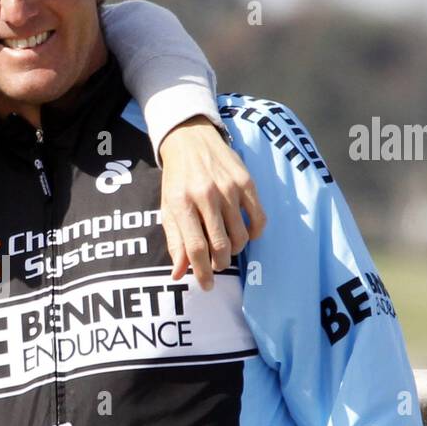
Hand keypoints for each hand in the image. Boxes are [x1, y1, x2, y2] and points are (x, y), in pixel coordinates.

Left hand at [158, 117, 265, 290]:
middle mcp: (206, 195)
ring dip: (235, 250)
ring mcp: (229, 188)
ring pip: (241, 236)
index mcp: (181, 203)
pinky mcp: (247, 182)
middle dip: (220, 264)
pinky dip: (254, 233)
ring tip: (227, 246)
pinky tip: (245, 233)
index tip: (206, 286)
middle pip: (221, 245)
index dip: (202, 272)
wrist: (189, 139)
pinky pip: (258, 219)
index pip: (195, 247)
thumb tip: (179, 274)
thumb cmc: (177, 179)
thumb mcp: (168, 209)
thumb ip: (175, 242)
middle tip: (217, 265)